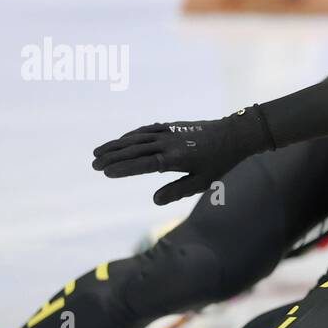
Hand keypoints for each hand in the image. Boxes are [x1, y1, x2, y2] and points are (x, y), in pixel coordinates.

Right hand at [91, 106, 273, 204]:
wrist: (234, 135)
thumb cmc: (220, 162)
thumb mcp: (202, 182)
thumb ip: (177, 191)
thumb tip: (155, 200)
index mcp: (175, 158)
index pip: (143, 164)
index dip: (123, 168)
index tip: (106, 173)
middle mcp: (168, 143)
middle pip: (134, 149)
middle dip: (112, 156)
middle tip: (93, 164)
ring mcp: (169, 132)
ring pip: (137, 138)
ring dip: (116, 145)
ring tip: (98, 152)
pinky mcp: (171, 127)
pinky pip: (146, 130)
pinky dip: (131, 136)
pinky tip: (121, 141)